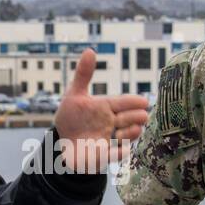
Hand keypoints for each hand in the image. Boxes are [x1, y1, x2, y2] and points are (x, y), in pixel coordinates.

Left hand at [53, 48, 149, 171]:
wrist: (61, 142)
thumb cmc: (70, 117)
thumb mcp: (74, 95)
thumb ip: (83, 74)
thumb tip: (90, 50)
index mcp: (107, 107)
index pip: (125, 102)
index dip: (134, 102)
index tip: (143, 102)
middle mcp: (113, 122)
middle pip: (133, 118)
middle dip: (136, 117)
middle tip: (138, 116)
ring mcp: (111, 138)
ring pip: (131, 135)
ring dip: (130, 133)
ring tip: (123, 132)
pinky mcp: (106, 154)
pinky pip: (119, 154)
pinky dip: (121, 152)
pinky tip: (119, 149)